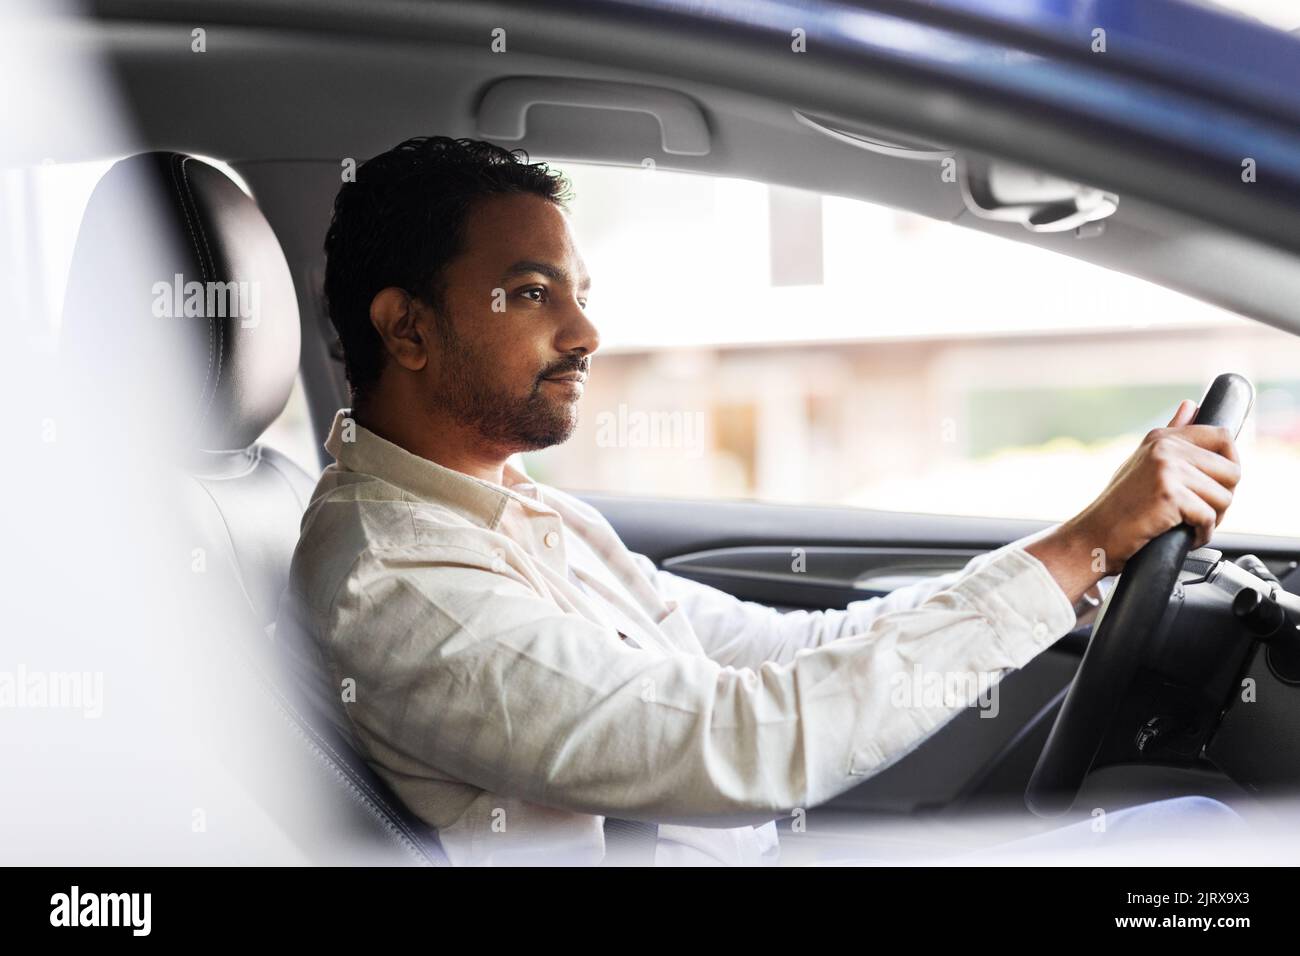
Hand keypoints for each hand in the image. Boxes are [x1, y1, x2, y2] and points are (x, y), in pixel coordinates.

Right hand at [1026, 399, 1240, 602]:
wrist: (1094, 536)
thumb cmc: (1119, 506)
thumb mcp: (1143, 462)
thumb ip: (1172, 434)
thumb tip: (1191, 405)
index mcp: (1162, 437)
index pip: (1222, 436)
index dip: (1229, 465)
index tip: (1215, 484)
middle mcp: (1165, 447)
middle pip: (1232, 472)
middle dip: (1222, 498)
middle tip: (1197, 512)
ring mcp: (1166, 469)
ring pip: (1224, 498)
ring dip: (1211, 519)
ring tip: (1186, 524)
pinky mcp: (1169, 495)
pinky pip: (1208, 518)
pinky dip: (1200, 534)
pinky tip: (1182, 536)